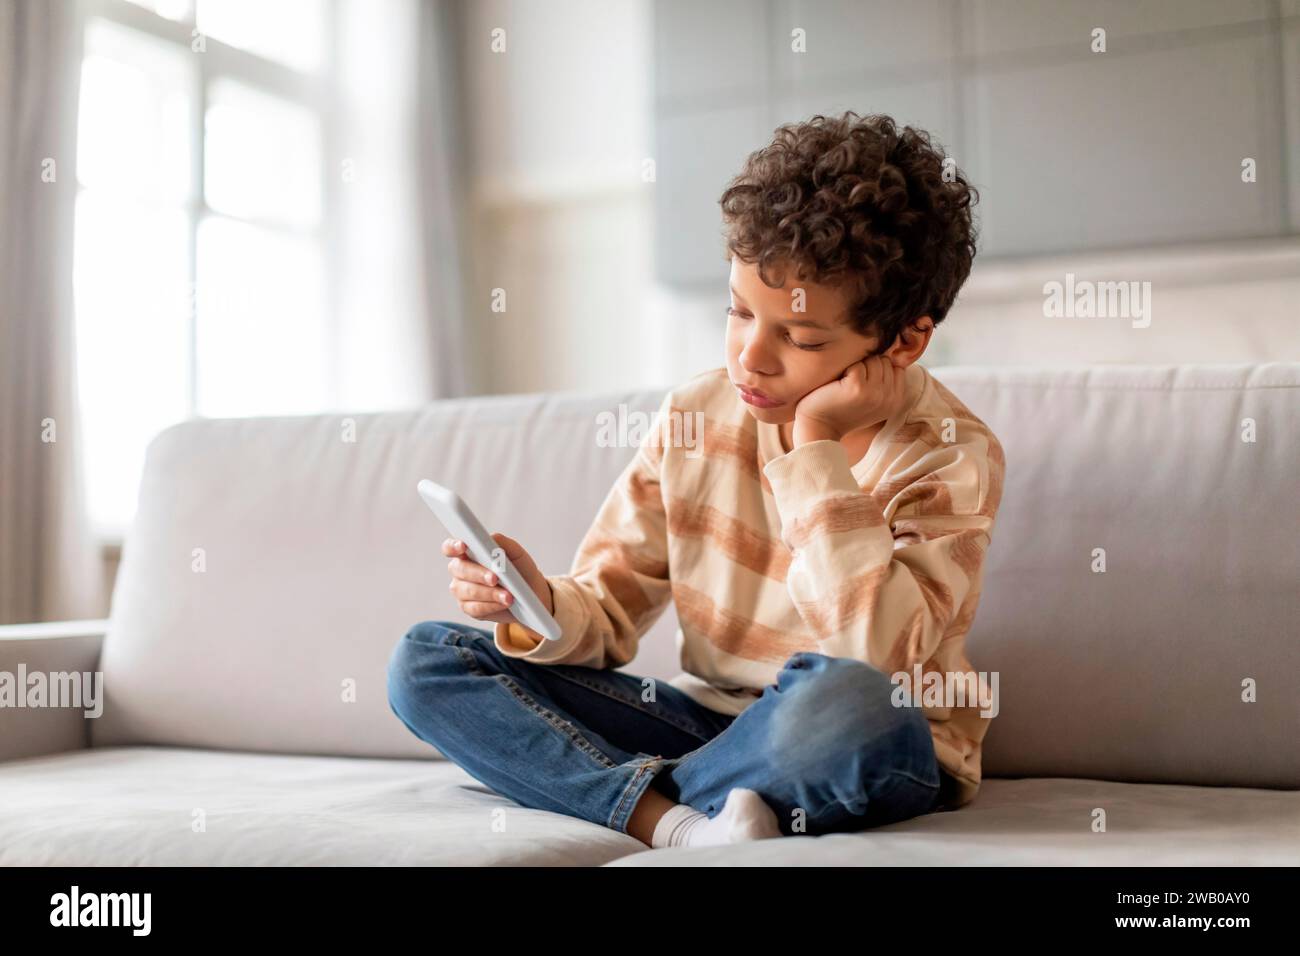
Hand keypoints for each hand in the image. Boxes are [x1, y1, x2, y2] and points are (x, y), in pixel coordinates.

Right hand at [443, 532, 553, 647]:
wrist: (530, 595)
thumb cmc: (520, 570)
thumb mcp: (517, 554)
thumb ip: (503, 543)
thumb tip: (491, 539)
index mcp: (467, 553)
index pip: (450, 547)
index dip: (453, 546)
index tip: (463, 546)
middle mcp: (460, 571)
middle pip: (459, 569)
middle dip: (478, 573)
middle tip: (495, 578)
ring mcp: (462, 591)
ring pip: (468, 591)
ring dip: (489, 593)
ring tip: (508, 596)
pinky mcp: (469, 608)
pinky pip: (475, 608)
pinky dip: (492, 605)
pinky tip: (504, 603)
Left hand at [792, 355, 907, 443]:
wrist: (820, 427)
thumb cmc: (843, 410)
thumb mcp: (873, 400)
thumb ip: (885, 382)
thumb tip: (894, 355)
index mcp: (896, 402)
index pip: (897, 368)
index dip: (878, 370)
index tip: (864, 384)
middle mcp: (889, 398)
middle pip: (885, 361)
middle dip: (868, 367)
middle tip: (853, 386)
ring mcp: (875, 393)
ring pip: (873, 360)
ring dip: (857, 367)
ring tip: (847, 385)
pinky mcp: (858, 387)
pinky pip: (857, 364)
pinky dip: (846, 371)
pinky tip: (839, 386)